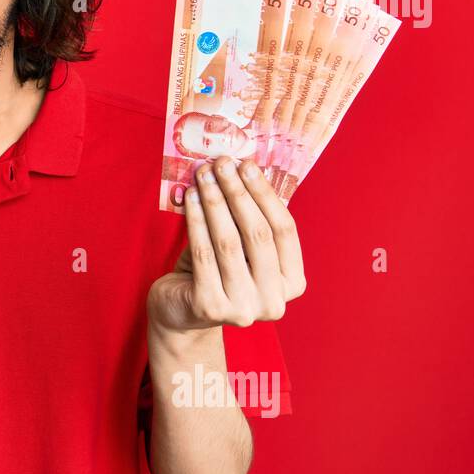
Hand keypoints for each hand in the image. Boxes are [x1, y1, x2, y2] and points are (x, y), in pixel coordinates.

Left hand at [148, 155, 306, 335]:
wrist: (181, 310)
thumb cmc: (216, 271)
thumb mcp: (242, 248)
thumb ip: (249, 219)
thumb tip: (242, 169)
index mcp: (293, 284)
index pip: (284, 231)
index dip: (265, 195)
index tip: (247, 165)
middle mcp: (273, 302)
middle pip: (258, 234)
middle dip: (238, 193)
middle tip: (222, 163)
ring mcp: (243, 309)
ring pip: (228, 241)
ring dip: (214, 201)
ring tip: (203, 175)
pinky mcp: (210, 307)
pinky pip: (203, 253)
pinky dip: (196, 220)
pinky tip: (190, 198)